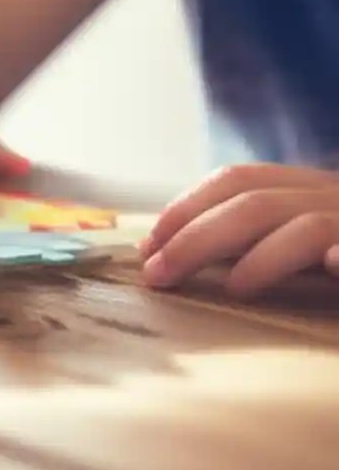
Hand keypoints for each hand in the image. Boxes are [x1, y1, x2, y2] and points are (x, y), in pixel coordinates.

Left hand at [140, 164, 338, 294]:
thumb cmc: (335, 249)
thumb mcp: (297, 235)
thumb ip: (249, 236)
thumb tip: (172, 254)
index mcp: (308, 190)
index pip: (238, 181)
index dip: (187, 207)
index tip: (149, 244)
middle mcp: (333, 196)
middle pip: (255, 203)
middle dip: (196, 237)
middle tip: (157, 275)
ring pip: (306, 227)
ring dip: (260, 258)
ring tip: (232, 289)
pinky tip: (332, 264)